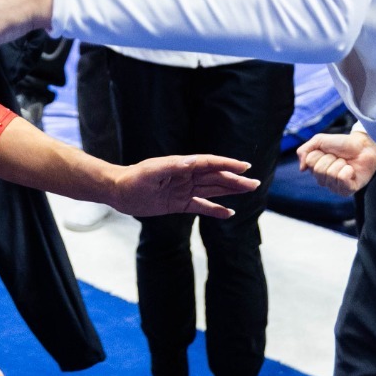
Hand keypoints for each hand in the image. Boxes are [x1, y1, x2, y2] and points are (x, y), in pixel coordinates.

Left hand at [107, 153, 258, 218]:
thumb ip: (172, 167)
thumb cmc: (134, 178)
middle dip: (235, 179)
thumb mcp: (152, 171)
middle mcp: (186, 176)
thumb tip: (192, 163)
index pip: (209, 163)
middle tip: (255, 182)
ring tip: (248, 190)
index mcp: (182, 165)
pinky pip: (201, 207)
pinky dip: (215, 210)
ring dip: (230, 190)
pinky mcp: (179, 204)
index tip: (245, 166)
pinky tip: (229, 213)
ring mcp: (184, 190)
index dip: (227, 164)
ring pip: (212, 190)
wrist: (119, 191)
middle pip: (215, 177)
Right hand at [297, 131, 375, 195]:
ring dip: (340, 163)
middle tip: (338, 157)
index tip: (328, 151)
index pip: (310, 162)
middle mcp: (324, 180)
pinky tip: (352, 170)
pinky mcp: (347, 191)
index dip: (320, 153)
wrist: (363, 146)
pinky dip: (348, 171)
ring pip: (330, 174)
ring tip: (346, 163)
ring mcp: (335, 187)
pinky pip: (342, 180)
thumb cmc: (342, 144)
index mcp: (316, 170)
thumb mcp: (319, 141)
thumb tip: (302, 169)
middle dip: (330, 158)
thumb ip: (304, 151)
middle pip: (319, 170)